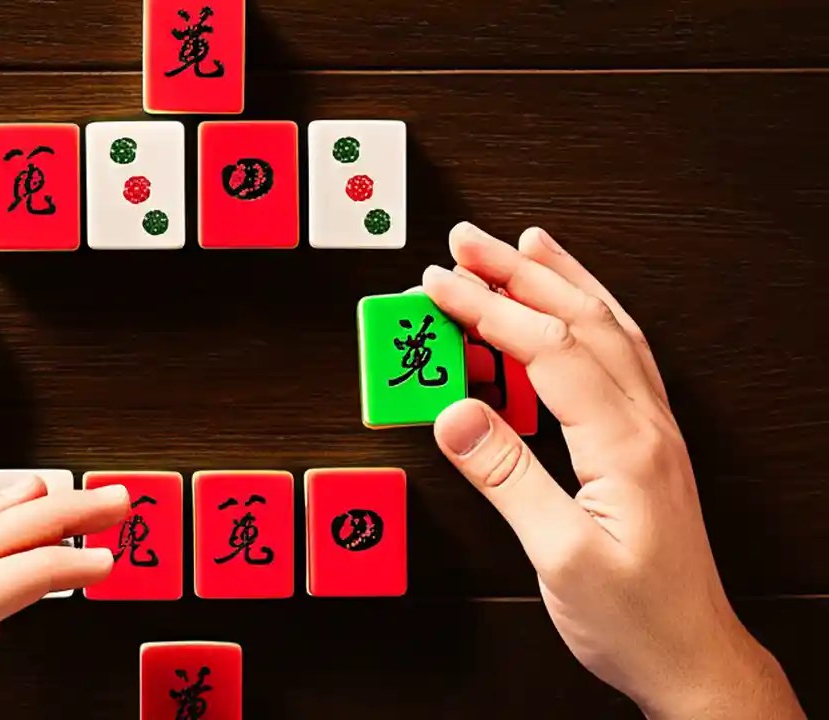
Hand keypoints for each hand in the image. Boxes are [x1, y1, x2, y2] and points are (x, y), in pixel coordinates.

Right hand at [424, 223, 804, 719]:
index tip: (438, 285)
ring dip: (557, 281)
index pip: (546, 350)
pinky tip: (570, 306)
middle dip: (517, 272)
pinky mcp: (644, 443)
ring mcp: (650, 429)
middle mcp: (645, 424)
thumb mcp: (561, 557)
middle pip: (580, 321)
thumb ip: (507, 480)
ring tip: (519, 245)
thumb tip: (455, 414)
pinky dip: (588, 315)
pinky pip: (619, 355)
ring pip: (607, 329)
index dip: (487, 309)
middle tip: (465, 240)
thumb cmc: (636, 619)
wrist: (692, 656)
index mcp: (626, 445)